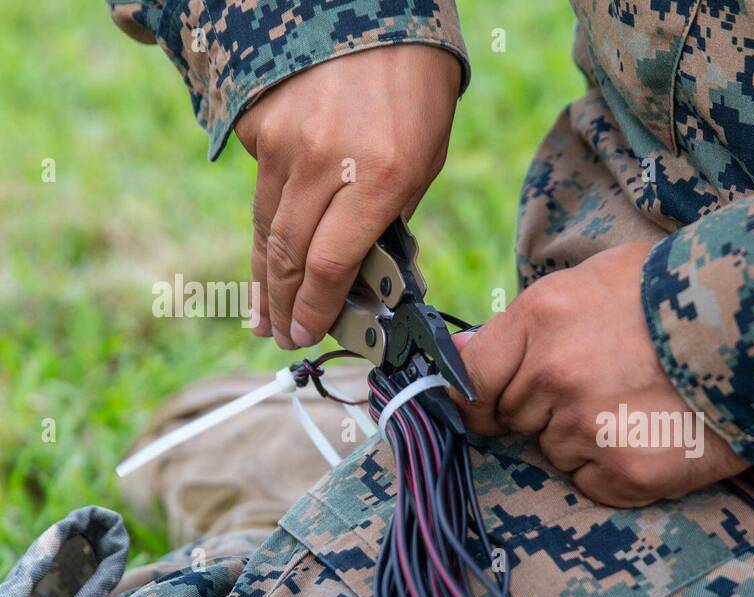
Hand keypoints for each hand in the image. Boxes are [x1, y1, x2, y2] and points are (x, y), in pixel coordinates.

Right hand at [234, 44, 461, 348]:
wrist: (374, 12)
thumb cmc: (415, 91)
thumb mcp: (424, 161)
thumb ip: (389, 217)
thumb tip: (362, 274)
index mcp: (378, 177)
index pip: (331, 264)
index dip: (316, 308)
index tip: (308, 334)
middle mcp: (323, 162)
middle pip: (289, 254)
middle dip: (283, 304)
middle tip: (279, 335)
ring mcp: (283, 140)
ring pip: (266, 225)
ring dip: (264, 275)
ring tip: (263, 313)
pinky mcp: (258, 122)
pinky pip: (261, 181)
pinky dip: (270, 210)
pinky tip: (275, 234)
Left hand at [451, 244, 747, 506]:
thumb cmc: (681, 294)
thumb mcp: (595, 280)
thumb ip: (528, 323)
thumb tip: (462, 357)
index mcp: (541, 321)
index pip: (468, 382)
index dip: (475, 397)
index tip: (487, 403)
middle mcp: (554, 379)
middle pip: (515, 419)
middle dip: (546, 409)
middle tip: (605, 383)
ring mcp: (589, 431)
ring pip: (557, 453)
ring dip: (587, 438)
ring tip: (643, 403)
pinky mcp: (626, 474)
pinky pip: (595, 483)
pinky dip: (618, 467)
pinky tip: (657, 432)